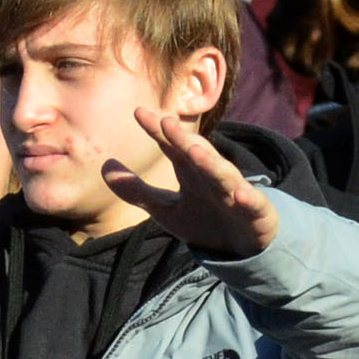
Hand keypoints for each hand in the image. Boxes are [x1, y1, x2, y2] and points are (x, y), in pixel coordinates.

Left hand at [104, 110, 280, 256]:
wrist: (242, 245)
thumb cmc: (203, 219)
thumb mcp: (165, 209)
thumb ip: (136, 190)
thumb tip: (103, 168)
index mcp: (191, 171)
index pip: (173, 146)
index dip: (157, 132)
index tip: (138, 113)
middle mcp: (212, 175)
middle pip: (198, 153)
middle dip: (184, 139)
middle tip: (165, 122)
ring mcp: (236, 192)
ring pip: (223, 174)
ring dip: (210, 162)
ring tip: (195, 151)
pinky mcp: (255, 212)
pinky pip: (252, 204)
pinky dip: (248, 198)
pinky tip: (240, 195)